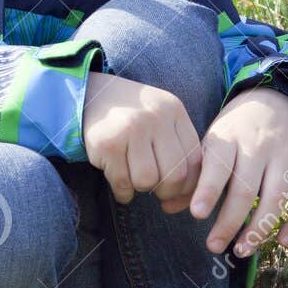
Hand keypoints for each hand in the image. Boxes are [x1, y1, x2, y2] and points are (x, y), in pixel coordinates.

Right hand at [82, 71, 203, 205]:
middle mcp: (155, 117)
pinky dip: (123, 193)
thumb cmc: (134, 115)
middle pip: (174, 175)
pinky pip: (121, 183)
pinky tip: (121, 187)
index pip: (194, 159)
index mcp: (174, 110)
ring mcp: (130, 129)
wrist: (92, 94)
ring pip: (147, 181)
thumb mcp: (163, 117)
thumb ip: (179, 145)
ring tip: (135, 180)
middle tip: (157, 191)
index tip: (178, 189)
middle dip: (167, 191)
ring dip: (141, 188)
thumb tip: (191, 192)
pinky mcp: (107, 144)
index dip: (189, 183)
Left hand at [185, 87, 287, 256]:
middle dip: (229, 222)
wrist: (277, 101)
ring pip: (276, 198)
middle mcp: (259, 146)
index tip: (197, 214)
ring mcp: (286, 157)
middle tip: (213, 246)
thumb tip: (168, 208)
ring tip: (241, 250)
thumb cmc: (235, 130)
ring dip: (259, 229)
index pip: (218, 165)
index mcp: (228, 138)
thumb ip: (193, 175)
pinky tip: (281, 242)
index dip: (208, 190)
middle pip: (246, 189)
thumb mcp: (211, 143)